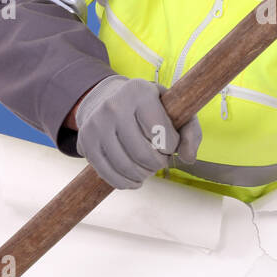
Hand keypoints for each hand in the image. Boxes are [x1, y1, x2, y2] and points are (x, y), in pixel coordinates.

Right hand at [75, 75, 201, 189]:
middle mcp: (114, 106)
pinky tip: (134, 179)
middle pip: (144, 155)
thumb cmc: (147, 107)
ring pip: (126, 167)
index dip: (171, 146)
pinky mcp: (85, 143)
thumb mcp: (173, 109)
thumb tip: (189, 158)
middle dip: (158, 164)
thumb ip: (190, 132)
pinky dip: (125, 183)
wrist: (107, 99)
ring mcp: (96, 125)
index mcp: (139, 92)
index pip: (162, 135)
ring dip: (143, 175)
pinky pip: (108, 175)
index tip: (168, 143)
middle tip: (159, 159)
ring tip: (147, 168)